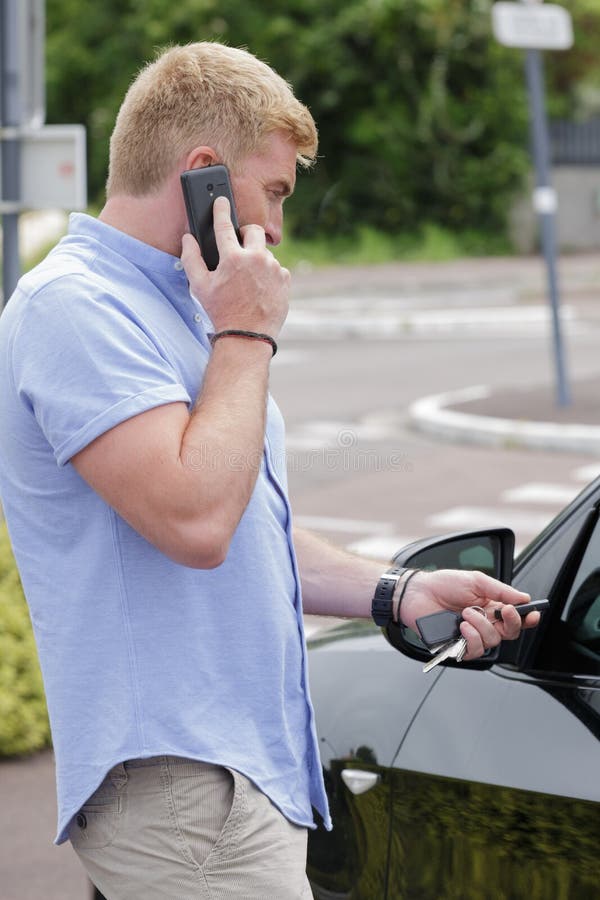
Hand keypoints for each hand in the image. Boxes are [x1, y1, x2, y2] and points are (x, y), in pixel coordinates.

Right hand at [180, 197, 289, 337]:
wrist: (247, 335)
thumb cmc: (221, 311)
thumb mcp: (200, 287)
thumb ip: (191, 259)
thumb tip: (188, 239)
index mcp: (233, 258)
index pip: (224, 224)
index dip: (221, 209)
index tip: (221, 200)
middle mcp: (256, 258)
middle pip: (254, 230)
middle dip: (246, 234)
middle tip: (239, 248)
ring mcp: (273, 268)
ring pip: (265, 252)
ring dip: (256, 259)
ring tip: (248, 280)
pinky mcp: (285, 279)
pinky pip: (276, 268)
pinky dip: (269, 274)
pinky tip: (260, 289)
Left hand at [400, 569, 536, 660]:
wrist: (418, 592)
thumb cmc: (443, 584)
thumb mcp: (475, 580)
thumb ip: (500, 590)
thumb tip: (523, 598)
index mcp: (491, 606)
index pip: (515, 618)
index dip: (527, 619)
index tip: (533, 614)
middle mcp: (484, 623)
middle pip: (510, 633)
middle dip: (511, 623)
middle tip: (503, 611)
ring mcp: (471, 636)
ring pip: (493, 642)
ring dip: (483, 627)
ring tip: (467, 613)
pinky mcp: (458, 646)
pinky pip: (475, 652)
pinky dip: (472, 639)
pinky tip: (462, 627)